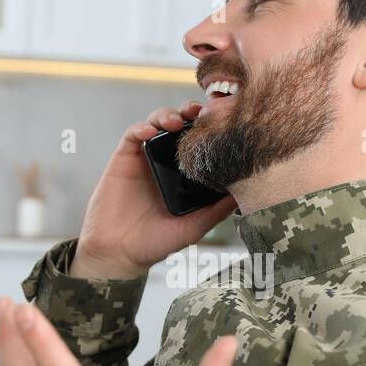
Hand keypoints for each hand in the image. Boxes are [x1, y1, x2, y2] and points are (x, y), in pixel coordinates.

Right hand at [71, 100, 237, 279]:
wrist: (120, 252)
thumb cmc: (157, 242)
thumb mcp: (195, 228)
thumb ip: (217, 211)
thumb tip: (245, 195)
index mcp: (186, 174)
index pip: (201, 142)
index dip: (212, 128)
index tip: (224, 122)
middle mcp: (167, 161)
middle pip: (182, 125)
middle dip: (193, 113)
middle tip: (203, 113)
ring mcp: (146, 157)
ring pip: (158, 122)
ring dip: (168, 115)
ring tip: (177, 121)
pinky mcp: (125, 157)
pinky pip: (133, 134)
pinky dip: (142, 127)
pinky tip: (150, 132)